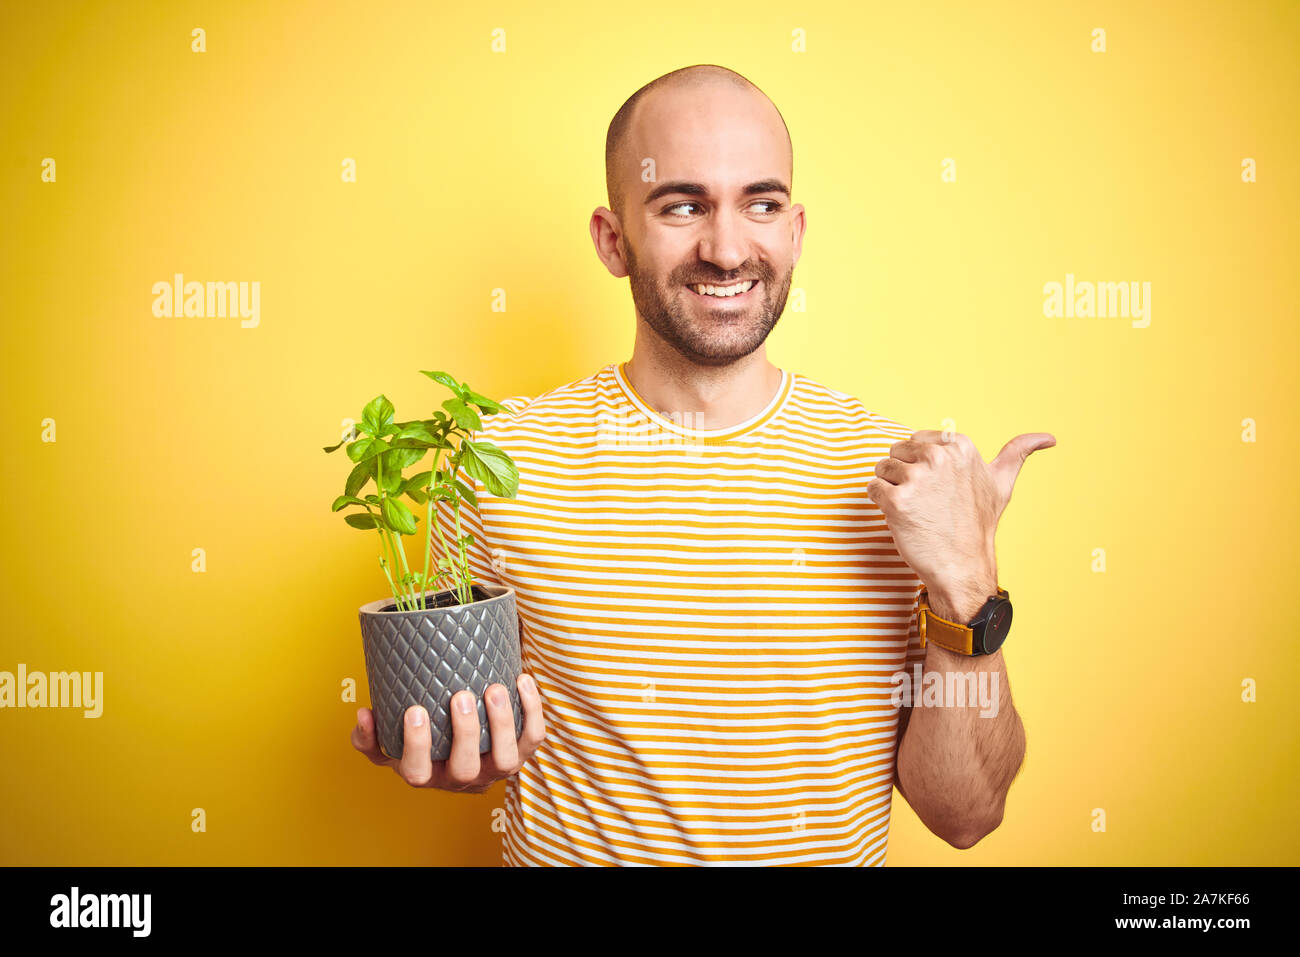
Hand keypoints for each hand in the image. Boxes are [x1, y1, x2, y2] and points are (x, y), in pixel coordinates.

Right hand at [351, 674, 546, 792]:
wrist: (464, 743)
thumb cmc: (425, 741)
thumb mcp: (390, 744)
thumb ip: (371, 735)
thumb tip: (363, 715)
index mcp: (428, 775)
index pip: (417, 773)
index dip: (416, 746)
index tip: (414, 711)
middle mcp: (463, 778)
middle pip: (465, 768)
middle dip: (466, 733)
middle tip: (461, 696)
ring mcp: (494, 768)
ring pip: (505, 759)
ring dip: (503, 724)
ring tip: (494, 689)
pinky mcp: (521, 753)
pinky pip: (532, 738)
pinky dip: (531, 710)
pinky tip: (521, 680)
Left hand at [867, 430, 1054, 619]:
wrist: (963, 566)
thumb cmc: (977, 524)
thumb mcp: (1002, 483)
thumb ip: (1019, 453)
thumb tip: (1049, 437)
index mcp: (960, 446)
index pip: (916, 440)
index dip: (921, 465)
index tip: (939, 488)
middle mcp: (939, 457)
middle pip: (896, 452)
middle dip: (904, 475)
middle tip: (927, 502)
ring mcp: (917, 479)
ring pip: (881, 470)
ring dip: (891, 489)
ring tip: (916, 510)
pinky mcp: (897, 501)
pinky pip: (871, 489)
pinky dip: (879, 503)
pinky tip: (901, 518)